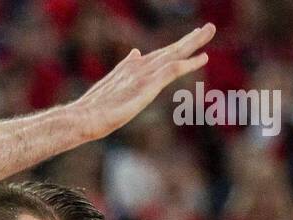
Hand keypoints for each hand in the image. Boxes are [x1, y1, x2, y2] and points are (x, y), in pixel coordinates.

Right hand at [70, 24, 213, 140]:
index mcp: (132, 68)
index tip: (191, 41)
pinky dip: (188, 63)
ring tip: (209, 30)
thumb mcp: (110, 88)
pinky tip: (202, 58)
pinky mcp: (147, 85)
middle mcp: (139, 66)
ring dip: (193, 42)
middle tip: (209, 28)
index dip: (176, 48)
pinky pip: (172, 70)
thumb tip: (136, 53)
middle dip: (190, 39)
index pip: (159, 56)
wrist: (83, 117)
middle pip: (170, 50)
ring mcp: (144, 75)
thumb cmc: (92, 111)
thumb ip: (125, 71)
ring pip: (174, 54)